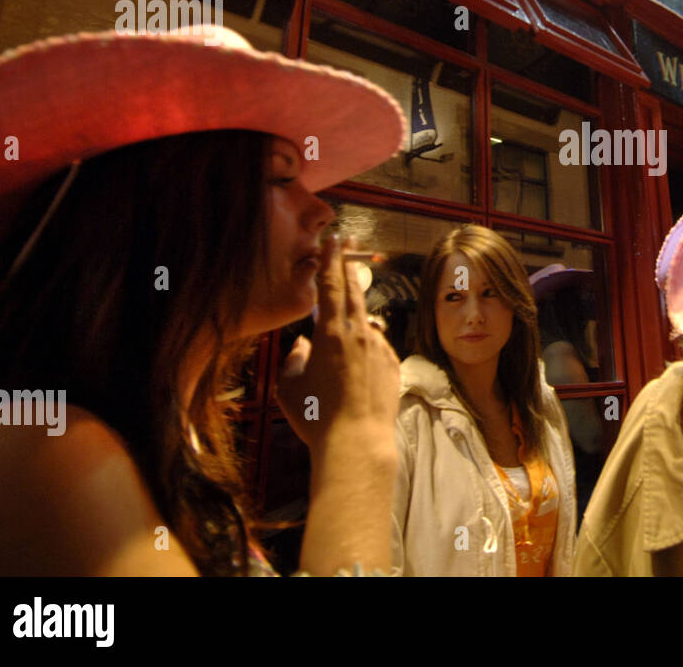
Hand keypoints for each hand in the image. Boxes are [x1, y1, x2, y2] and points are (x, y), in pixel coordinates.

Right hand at [276, 236, 400, 452]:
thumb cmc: (316, 416)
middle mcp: (359, 334)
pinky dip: (365, 347)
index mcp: (331, 333)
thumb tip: (303, 346)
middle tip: (348, 243)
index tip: (334, 239)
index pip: (331, 286)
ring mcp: (380, 348)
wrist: (357, 442)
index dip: (332, 260)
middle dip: (349, 265)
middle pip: (354, 291)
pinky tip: (355, 367)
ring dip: (354, 315)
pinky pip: (376, 347)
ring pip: (365, 322)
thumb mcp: (289, 386)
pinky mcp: (393, 365)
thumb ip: (295, 358)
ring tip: (342, 325)